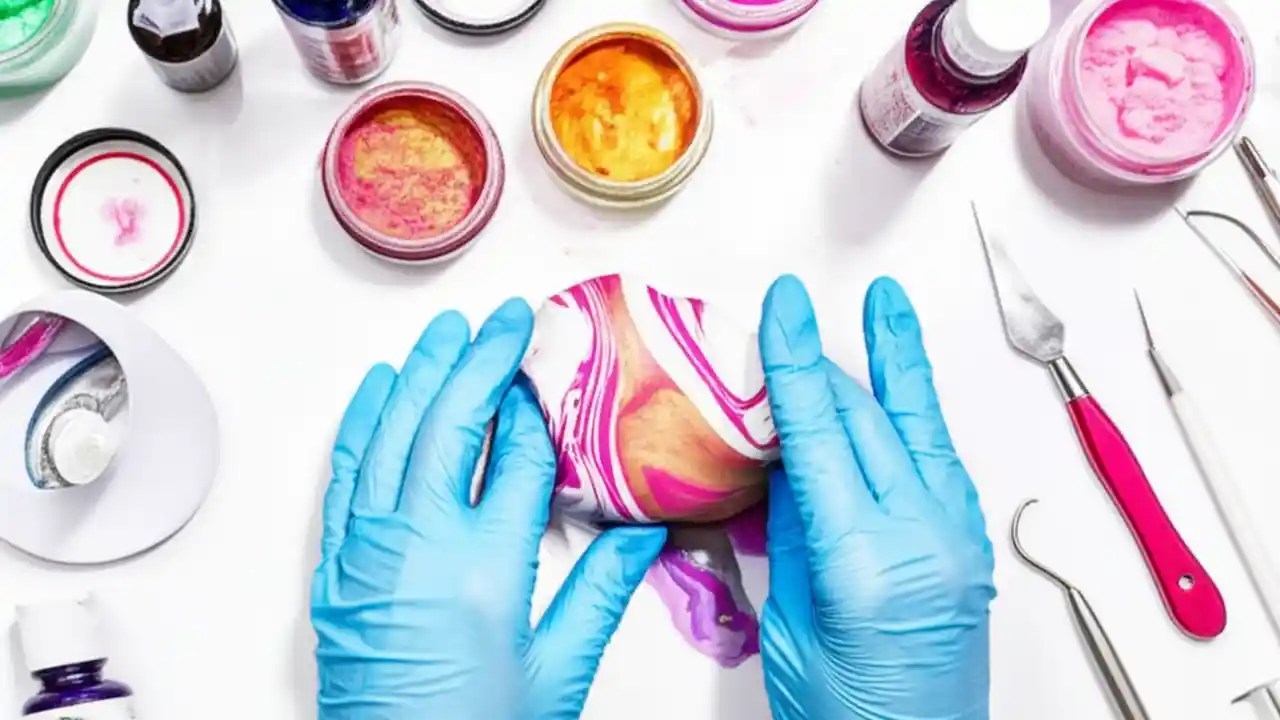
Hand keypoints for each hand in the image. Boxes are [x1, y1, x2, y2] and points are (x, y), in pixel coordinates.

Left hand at [311, 300, 667, 719]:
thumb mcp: (558, 669)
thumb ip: (602, 590)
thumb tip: (647, 533)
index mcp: (487, 567)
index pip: (515, 459)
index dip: (533, 412)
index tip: (544, 377)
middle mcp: (422, 544)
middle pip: (452, 424)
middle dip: (480, 361)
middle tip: (503, 320)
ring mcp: (371, 549)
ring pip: (394, 433)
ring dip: (421, 374)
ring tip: (447, 331)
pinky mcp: (339, 565)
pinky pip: (347, 473)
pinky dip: (364, 422)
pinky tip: (382, 388)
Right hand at [757, 276, 995, 718]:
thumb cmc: (845, 718)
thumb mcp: (792, 621)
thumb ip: (794, 531)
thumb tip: (788, 459)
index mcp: (866, 561)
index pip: (822, 434)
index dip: (797, 361)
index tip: (783, 306)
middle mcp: (924, 539)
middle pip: (869, 421)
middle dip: (827, 360)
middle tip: (793, 313)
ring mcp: (957, 539)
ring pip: (919, 425)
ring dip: (898, 362)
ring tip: (886, 305)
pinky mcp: (969, 546)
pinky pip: (939, 458)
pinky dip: (916, 413)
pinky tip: (902, 384)